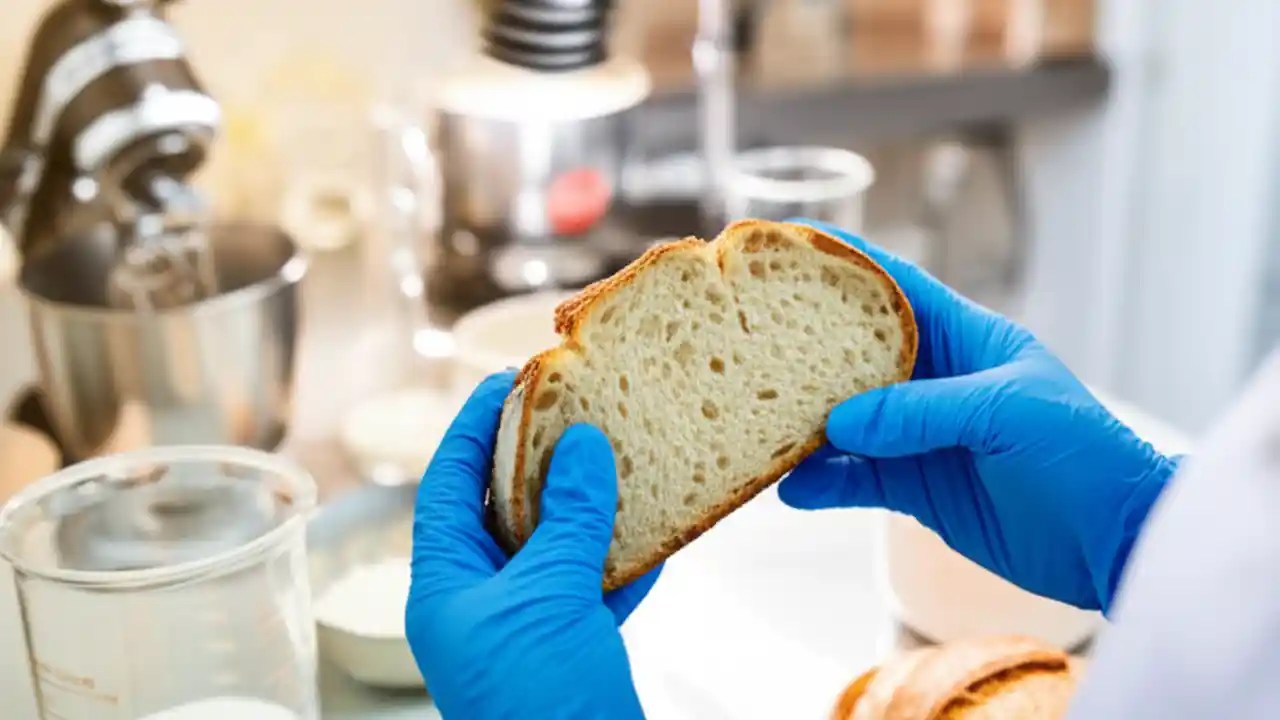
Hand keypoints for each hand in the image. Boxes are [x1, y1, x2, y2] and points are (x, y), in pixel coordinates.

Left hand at [406, 372, 659, 718]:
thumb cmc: (540, 708)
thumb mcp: (549, 600)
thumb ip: (565, 520)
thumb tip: (579, 446)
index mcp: (447, 588)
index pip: (445, 487)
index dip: (468, 428)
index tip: (502, 379)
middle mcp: (480, 602)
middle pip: (501, 509)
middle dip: (536, 458)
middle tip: (571, 406)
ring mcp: (527, 627)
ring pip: (554, 545)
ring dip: (588, 502)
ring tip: (619, 451)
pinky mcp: (572, 649)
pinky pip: (595, 586)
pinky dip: (624, 558)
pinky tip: (655, 530)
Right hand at [778, 220, 1180, 611]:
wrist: (1113, 544)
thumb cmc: (1083, 457)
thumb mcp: (1007, 414)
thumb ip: (922, 411)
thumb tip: (841, 421)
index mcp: (969, 341)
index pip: (899, 288)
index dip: (847, 263)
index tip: (790, 243)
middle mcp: (937, 383)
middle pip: (858, 354)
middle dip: (805, 346)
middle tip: (748, 338)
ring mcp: (922, 438)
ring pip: (845, 421)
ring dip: (804, 424)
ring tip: (757, 425)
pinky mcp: (916, 489)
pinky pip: (855, 480)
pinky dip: (821, 483)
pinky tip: (790, 488)